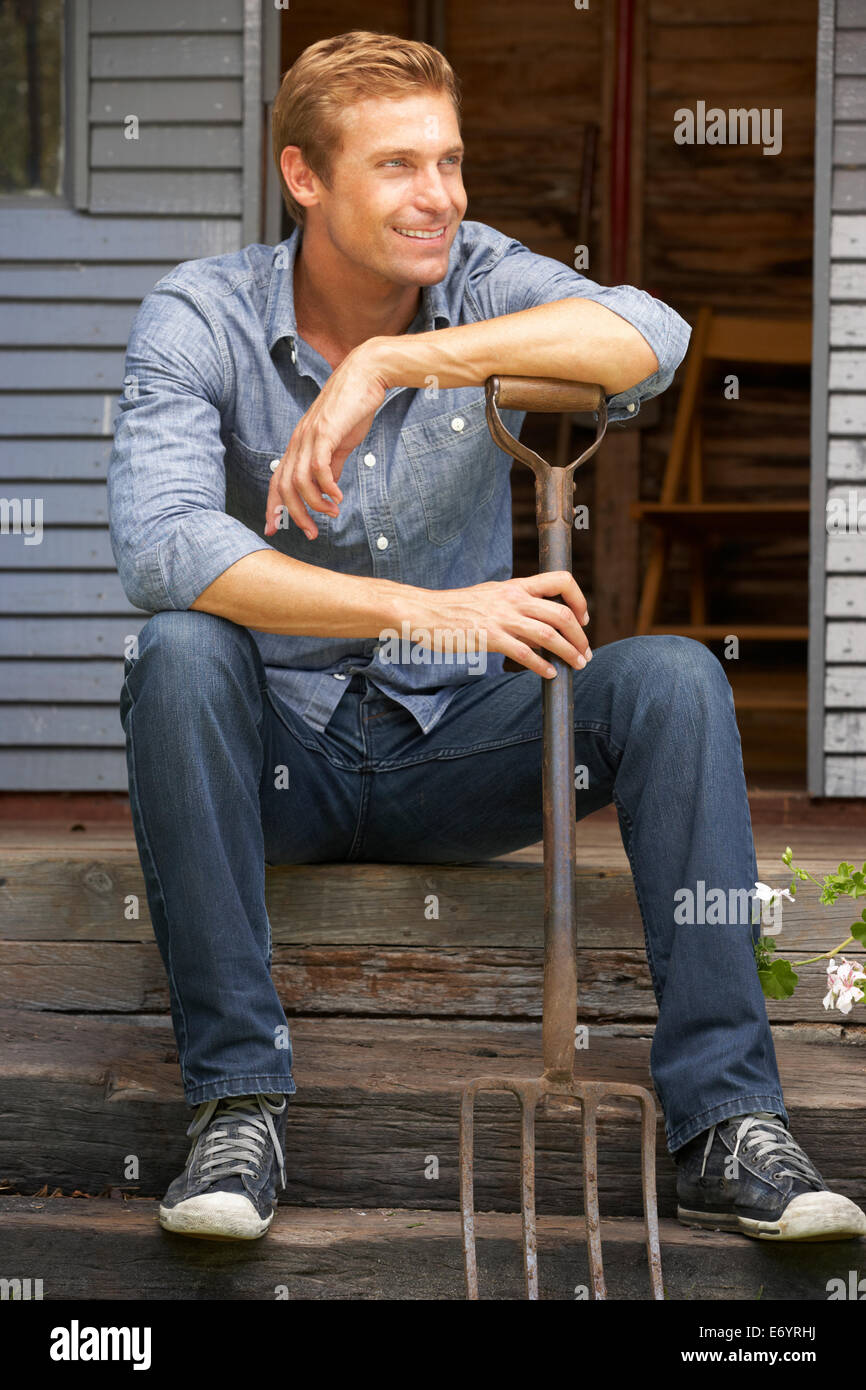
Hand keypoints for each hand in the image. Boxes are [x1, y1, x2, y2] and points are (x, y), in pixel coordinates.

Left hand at [264, 343, 387, 538]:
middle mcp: (298, 441)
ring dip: (315, 504)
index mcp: (299, 444)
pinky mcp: (325, 432)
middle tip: (311, 533)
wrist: (365, 375)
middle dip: (295, 514)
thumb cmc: (353, 407)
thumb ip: (332, 465)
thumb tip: (329, 488)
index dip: (273, 506)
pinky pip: (318, 467)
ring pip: (299, 480)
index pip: (278, 480)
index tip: (273, 528)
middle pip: (285, 486)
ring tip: (332, 513)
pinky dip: (326, 487)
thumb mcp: (340, 442)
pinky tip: (338, 496)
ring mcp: (309, 436)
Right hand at [416, 571, 591, 677]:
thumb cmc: (458, 607)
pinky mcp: (490, 637)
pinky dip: (542, 665)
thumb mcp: (492, 596)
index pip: (562, 581)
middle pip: (562, 614)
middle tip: (585, 652)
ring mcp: (502, 618)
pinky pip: (525, 653)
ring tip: (577, 664)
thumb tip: (538, 623)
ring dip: (568, 652)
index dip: (579, 599)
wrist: (426, 612)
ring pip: (548, 635)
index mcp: (517, 585)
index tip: (583, 618)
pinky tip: (549, 673)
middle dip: (580, 636)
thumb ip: (516, 605)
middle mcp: (514, 598)